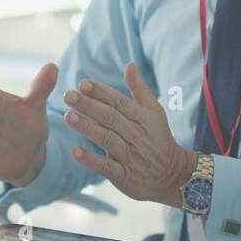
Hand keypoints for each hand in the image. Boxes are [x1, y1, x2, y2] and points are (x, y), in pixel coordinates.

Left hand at [63, 61, 194, 205]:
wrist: (173, 175)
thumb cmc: (158, 138)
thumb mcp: (154, 112)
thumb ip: (139, 89)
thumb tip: (130, 64)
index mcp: (141, 117)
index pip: (119, 102)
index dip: (101, 92)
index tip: (82, 83)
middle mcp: (135, 135)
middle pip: (110, 118)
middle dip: (89, 106)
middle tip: (68, 95)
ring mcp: (130, 156)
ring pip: (107, 139)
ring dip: (87, 128)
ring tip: (68, 117)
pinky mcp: (124, 176)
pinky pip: (106, 167)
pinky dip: (91, 160)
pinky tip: (75, 151)